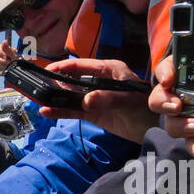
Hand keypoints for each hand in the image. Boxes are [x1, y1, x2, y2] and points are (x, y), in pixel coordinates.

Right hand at [0, 42, 19, 74]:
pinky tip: (8, 70)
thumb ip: (8, 49)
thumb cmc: (19, 59)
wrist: (24, 68)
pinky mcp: (1, 71)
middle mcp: (1, 57)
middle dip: (3, 60)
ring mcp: (0, 64)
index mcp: (4, 50)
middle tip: (9, 60)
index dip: (1, 50)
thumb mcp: (14, 54)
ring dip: (3, 66)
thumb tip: (4, 41)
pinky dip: (3, 72)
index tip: (8, 53)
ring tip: (10, 65)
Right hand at [39, 57, 157, 143]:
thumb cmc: (145, 108)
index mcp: (108, 70)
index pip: (82, 65)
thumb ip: (106, 99)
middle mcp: (98, 82)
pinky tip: (48, 113)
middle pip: (72, 80)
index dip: (64, 67)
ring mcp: (94, 99)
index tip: (47, 71)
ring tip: (39, 102)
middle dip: (55, 84)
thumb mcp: (128, 100)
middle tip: (38, 88)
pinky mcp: (92, 114)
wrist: (155, 128)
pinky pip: (73, 112)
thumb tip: (85, 101)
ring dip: (55, 100)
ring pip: (70, 97)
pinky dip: (61, 112)